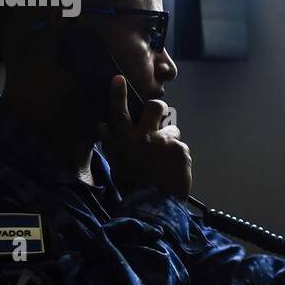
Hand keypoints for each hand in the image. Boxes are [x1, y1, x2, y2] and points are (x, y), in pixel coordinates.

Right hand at [97, 76, 191, 198]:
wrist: (153, 206)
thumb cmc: (133, 186)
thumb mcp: (117, 163)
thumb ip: (112, 144)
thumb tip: (103, 126)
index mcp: (124, 140)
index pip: (119, 111)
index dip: (118, 94)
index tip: (119, 78)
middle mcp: (143, 136)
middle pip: (155, 107)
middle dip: (159, 108)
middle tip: (161, 115)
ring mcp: (163, 141)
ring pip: (172, 129)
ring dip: (170, 141)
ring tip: (167, 160)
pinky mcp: (180, 149)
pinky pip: (181, 147)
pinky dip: (179, 157)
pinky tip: (174, 169)